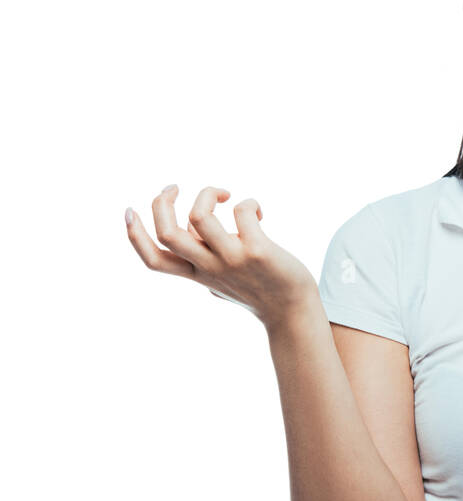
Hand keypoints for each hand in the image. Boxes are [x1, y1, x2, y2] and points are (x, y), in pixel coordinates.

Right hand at [125, 183, 318, 329]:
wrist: (293, 313)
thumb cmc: (260, 292)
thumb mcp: (222, 282)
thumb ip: (203, 263)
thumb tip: (194, 236)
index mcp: (196, 274)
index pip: (153, 260)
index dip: (134, 234)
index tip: (129, 210)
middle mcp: (208, 267)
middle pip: (167, 233)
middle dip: (162, 201)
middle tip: (176, 187)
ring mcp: (231, 259)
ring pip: (198, 216)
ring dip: (207, 193)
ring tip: (225, 195)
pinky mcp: (256, 251)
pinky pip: (242, 212)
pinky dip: (248, 203)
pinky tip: (258, 212)